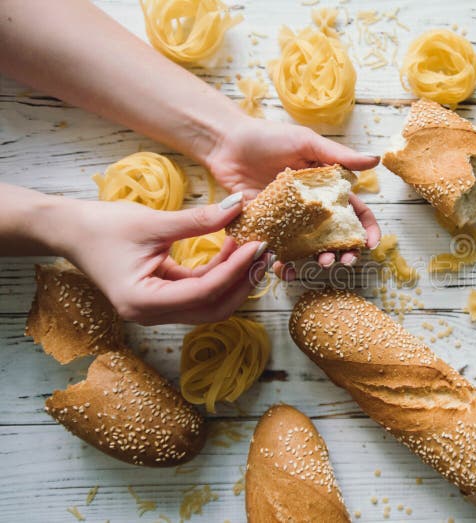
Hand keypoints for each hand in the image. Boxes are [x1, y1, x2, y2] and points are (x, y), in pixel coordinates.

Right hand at [53, 194, 267, 324]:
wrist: (69, 230)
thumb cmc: (102, 226)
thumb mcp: (153, 222)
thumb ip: (198, 220)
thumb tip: (238, 206)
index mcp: (144, 302)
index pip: (204, 292)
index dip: (235, 270)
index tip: (257, 245)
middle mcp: (151, 315)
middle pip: (212, 308)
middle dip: (242, 281)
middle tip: (263, 251)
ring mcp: (157, 310)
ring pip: (209, 303)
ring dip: (233, 278)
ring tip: (253, 248)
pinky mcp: (162, 298)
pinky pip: (199, 292)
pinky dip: (218, 274)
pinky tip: (232, 250)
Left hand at [204, 117, 380, 277]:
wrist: (227, 143)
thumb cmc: (269, 138)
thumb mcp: (308, 143)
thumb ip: (340, 156)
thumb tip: (376, 160)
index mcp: (326, 190)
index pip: (354, 212)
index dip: (366, 229)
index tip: (370, 244)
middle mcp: (311, 209)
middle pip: (336, 237)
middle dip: (345, 252)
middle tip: (345, 261)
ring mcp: (289, 222)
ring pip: (310, 249)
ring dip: (318, 260)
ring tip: (320, 263)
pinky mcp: (266, 229)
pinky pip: (278, 251)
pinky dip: (284, 264)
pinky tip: (287, 270)